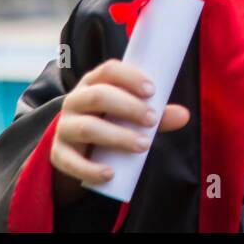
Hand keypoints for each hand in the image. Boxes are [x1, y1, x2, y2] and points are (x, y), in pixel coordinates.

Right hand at [50, 58, 190, 204]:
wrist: (77, 149)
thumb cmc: (110, 122)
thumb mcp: (130, 114)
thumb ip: (157, 113)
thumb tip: (184, 115)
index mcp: (93, 83)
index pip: (108, 70)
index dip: (130, 77)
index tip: (152, 90)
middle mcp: (75, 101)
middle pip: (98, 96)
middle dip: (128, 107)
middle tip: (152, 120)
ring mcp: (65, 127)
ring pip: (87, 127)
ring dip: (117, 136)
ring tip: (144, 145)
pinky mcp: (59, 154)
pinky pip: (71, 161)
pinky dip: (91, 169)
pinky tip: (110, 174)